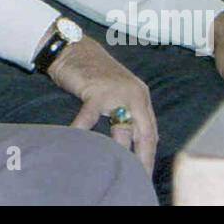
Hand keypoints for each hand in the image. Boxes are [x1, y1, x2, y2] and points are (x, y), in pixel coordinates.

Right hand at [47, 37, 156, 172]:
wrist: (73, 46)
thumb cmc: (90, 72)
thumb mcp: (114, 93)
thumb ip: (124, 113)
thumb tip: (129, 144)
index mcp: (140, 96)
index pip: (151, 132)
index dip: (149, 154)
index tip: (144, 173)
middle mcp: (135, 94)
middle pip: (144, 134)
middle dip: (142, 158)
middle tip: (138, 177)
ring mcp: (117, 92)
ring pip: (122, 129)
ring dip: (118, 151)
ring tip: (113, 169)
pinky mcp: (97, 90)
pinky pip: (90, 117)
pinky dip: (83, 131)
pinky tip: (77, 141)